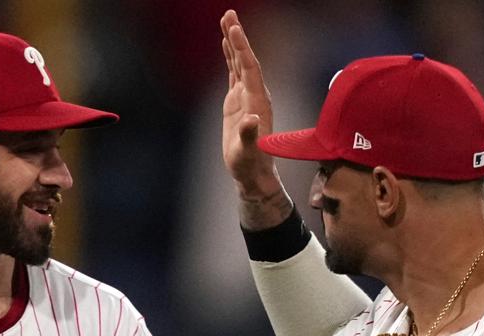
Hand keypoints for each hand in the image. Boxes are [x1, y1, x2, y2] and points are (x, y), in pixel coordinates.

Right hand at [220, 10, 282, 202]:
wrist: (253, 172)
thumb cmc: (250, 164)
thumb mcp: (248, 152)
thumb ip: (250, 135)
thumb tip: (251, 120)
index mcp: (258, 101)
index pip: (250, 68)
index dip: (241, 48)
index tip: (233, 29)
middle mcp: (254, 94)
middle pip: (246, 59)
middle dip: (238, 37)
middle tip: (229, 13)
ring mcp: (246, 95)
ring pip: (239, 62)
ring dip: (233, 42)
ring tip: (226, 20)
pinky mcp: (238, 100)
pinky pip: (234, 72)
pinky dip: (229, 56)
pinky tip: (225, 43)